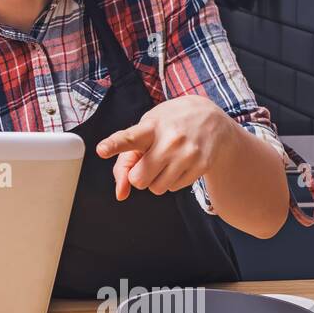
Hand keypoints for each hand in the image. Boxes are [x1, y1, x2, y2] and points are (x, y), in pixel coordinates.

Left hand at [95, 94, 236, 199]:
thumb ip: (125, 160)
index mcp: (150, 127)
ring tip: (166, 159)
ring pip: (156, 189)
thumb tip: (120, 194)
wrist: (212, 119)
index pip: (129, 138)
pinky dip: (172, 180)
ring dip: (156, 179)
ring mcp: (188, 154)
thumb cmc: (169, 124)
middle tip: (148, 161)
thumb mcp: (145, 130)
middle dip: (138, 175)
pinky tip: (180, 162)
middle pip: (138, 179)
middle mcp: (169, 140)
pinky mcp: (201, 166)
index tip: (101, 150)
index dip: (113, 145)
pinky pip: (173, 188)